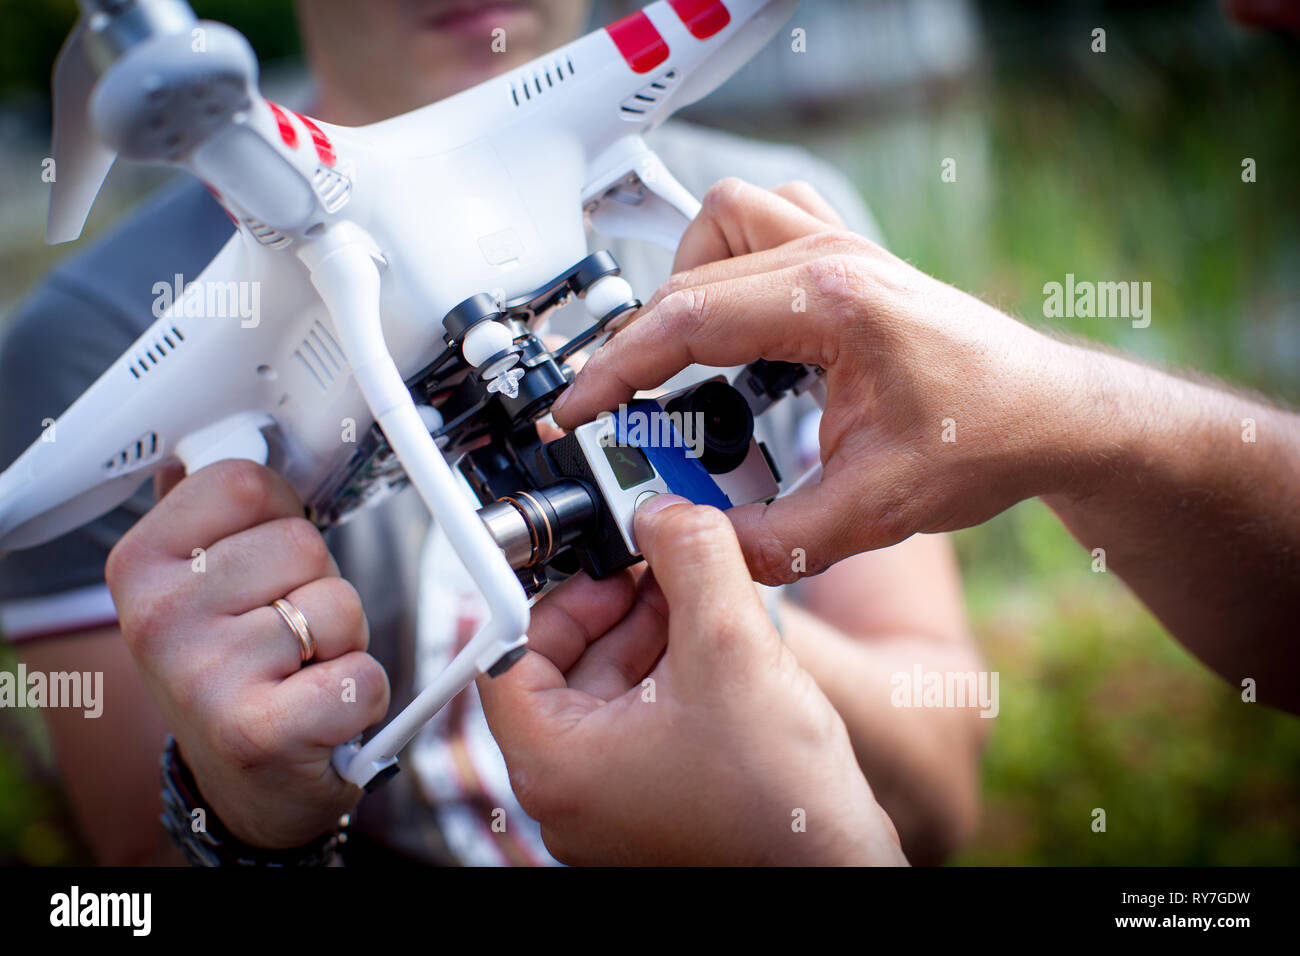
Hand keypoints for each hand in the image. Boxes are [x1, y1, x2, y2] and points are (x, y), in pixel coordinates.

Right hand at [105, 460, 388, 847]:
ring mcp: (204, 676)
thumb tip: (242, 431)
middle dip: (317, 583)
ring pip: (338, 603)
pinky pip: (361, 673)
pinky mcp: (260, 731)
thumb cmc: (234, 666)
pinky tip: (320, 710)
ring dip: (341, 638)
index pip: (246, 481)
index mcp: (139, 563)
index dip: (283, 513)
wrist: (245, 780)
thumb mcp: (199, 581)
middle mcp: (158, 617)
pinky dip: (362, 693)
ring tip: (300, 669)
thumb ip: (212, 508)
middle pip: (303, 542)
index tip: (266, 557)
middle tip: (284, 631)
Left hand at [477, 494, 906, 864]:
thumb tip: (665, 513)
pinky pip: (638, 717)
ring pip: (606, 688)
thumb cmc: (777, 803)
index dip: (551, 592)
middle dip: (614, 602)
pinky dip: (667, 670)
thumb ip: (691, 557)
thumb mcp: (729, 643)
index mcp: (555, 765)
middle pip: (562, 665)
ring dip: (647, 630)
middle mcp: (570, 790)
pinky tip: (712, 639)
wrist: (835, 865)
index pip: (508, 653)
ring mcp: (609, 798)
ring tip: (697, 595)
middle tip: (656, 564)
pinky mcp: (650, 797)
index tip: (588, 562)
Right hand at [552, 178, 1092, 583]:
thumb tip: (690, 542)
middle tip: (621, 407)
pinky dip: (731, 262)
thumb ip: (771, 540)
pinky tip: (739, 327)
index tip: (573, 409)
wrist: (1053, 413)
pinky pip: (767, 221)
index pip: (685, 319)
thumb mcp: (870, 511)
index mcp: (833, 304)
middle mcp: (833, 257)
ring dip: (687, 282)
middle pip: (690, 274)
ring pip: (725, 219)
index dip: (613, 369)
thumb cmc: (987, 442)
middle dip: (638, 341)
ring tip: (684, 356)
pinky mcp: (849, 257)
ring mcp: (843, 247)